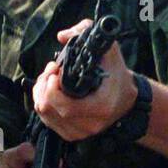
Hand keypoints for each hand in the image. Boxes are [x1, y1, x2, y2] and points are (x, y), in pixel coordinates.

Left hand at [33, 19, 137, 141]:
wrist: (126, 98)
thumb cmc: (116, 73)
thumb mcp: (108, 48)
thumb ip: (87, 32)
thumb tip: (62, 36)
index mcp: (101, 106)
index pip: (66, 107)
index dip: (51, 89)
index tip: (55, 70)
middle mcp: (90, 124)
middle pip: (49, 110)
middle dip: (43, 86)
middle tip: (50, 70)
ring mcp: (80, 132)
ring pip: (44, 115)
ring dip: (40, 93)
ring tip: (49, 78)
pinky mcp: (72, 135)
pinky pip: (47, 121)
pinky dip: (43, 103)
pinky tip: (50, 90)